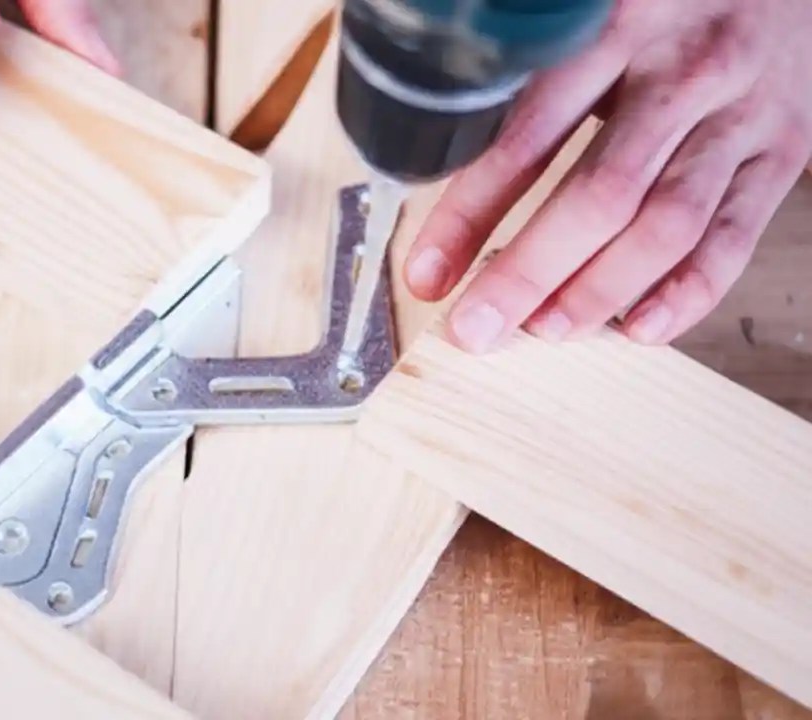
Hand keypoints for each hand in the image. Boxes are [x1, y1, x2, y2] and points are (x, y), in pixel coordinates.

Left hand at [404, 0, 811, 352]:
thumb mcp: (595, 9)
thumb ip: (532, 71)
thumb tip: (442, 145)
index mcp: (617, 28)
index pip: (527, 138)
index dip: (470, 215)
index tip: (428, 272)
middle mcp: (683, 73)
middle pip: (600, 196)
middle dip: (528, 274)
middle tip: (477, 325)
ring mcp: (741, 115)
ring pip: (667, 226)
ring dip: (598, 291)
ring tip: (545, 329)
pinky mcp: (784, 150)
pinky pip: (735, 237)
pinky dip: (687, 292)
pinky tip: (639, 325)